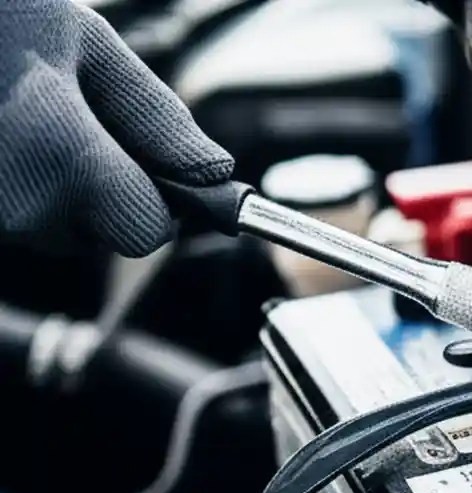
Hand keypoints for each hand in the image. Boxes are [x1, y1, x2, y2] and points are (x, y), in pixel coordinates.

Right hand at [0, 0, 232, 256]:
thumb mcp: (88, 45)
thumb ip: (158, 118)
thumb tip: (216, 174)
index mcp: (63, 165)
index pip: (147, 230)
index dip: (161, 198)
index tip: (153, 161)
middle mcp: (16, 209)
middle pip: (99, 234)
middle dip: (108, 190)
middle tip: (76, 119)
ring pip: (53, 229)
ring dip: (59, 187)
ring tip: (29, 117)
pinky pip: (14, 215)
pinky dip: (21, 183)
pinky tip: (9, 135)